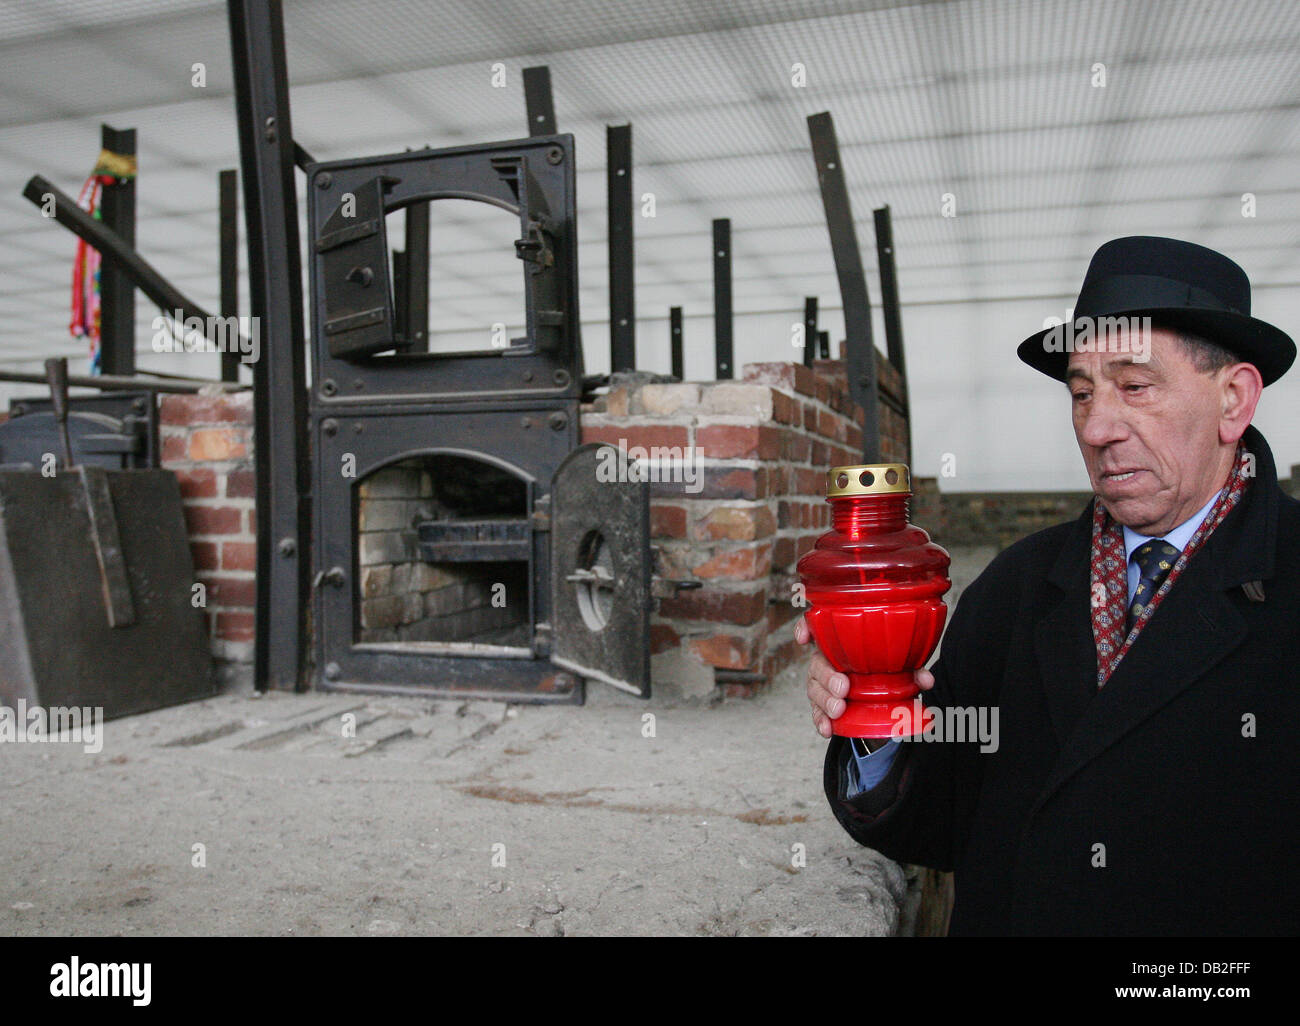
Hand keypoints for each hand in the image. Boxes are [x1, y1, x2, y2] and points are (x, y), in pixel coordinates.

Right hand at [795, 614, 934, 737]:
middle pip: (816, 665)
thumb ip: (912, 671)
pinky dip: (820, 721)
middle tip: (843, 688)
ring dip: (825, 700)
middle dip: (827, 677)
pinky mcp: (823, 707)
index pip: (816, 629)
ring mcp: (822, 686)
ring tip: (839, 709)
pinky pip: (816, 713)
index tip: (803, 639)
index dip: (804, 629)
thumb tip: (926, 679)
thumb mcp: (899, 669)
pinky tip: (827, 729)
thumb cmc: (885, 674)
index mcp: (841, 645)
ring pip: (814, 690)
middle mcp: (828, 662)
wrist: (882, 702)